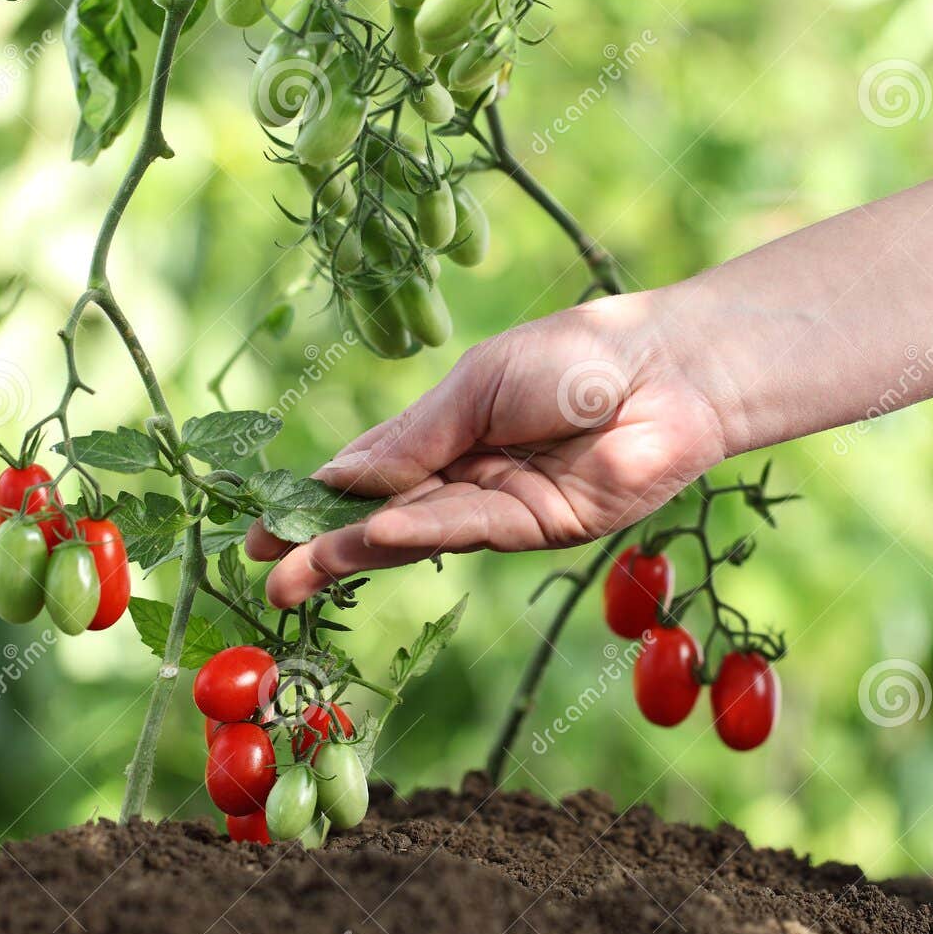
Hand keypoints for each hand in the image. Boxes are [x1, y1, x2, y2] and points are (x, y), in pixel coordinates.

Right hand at [245, 291, 729, 606]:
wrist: (668, 369)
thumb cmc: (576, 356)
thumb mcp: (478, 384)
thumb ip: (415, 437)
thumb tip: (339, 479)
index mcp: (446, 433)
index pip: (368, 477)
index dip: (316, 501)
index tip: (264, 528)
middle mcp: (466, 477)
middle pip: (382, 519)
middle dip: (323, 547)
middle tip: (266, 577)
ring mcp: (501, 507)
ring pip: (417, 534)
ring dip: (355, 552)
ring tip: (296, 570)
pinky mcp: (540, 529)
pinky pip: (468, 530)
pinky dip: (419, 531)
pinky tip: (372, 534)